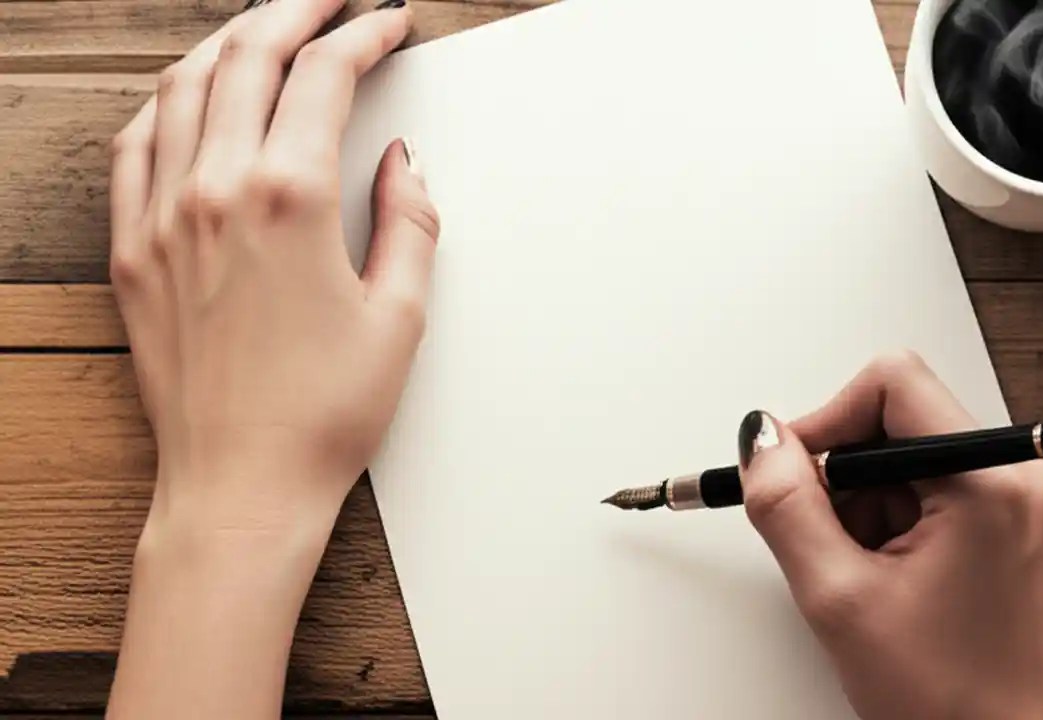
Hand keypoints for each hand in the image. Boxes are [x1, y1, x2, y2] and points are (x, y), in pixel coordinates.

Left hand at [107, 1, 432, 716]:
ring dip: (230, 41)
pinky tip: (192, 97)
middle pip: (248, 55)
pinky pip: (135, 142)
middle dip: (296, 11)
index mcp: (289, 199)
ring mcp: (162, 216)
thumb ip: (409, 221)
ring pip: (185, 84)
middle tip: (332, 0)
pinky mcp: (132, 250)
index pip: (324, 75)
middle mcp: (215, 192)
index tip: (388, 23)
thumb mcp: (400, 315)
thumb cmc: (321, 414)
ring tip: (266, 30)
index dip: (363, 34)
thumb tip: (403, 163)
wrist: (241, 485)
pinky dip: (169, 100)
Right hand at [739, 352, 1042, 719]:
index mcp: (993, 482)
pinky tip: (887, 580)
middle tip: (826, 545)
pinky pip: (930, 491)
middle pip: (897, 420)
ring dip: (864, 508)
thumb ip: (787, 506)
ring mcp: (1022, 501)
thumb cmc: (952, 703)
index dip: (826, 420)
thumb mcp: (839, 599)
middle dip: (843, 478)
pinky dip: (890, 525)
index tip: (792, 472)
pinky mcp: (1012, 524)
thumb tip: (761, 439)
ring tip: (865, 579)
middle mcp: (1020, 477)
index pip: (891, 383)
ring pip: (908, 459)